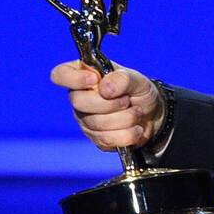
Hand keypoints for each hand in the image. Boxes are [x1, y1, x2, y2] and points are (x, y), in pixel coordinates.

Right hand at [49, 59, 163, 151]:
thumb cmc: (138, 91)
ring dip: (124, 118)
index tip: (95, 80)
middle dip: (109, 103)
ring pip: (95, 123)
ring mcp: (85, 120)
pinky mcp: (95, 138)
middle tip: (127, 100)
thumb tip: (105, 89)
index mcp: (84, 75)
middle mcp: (79, 97)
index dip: (74, 78)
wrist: (153, 115)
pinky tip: (136, 129)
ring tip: (137, 113)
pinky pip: (106, 139)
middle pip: (78, 101)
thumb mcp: (137, 79)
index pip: (60, 74)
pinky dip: (127, 134)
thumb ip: (122, 79)